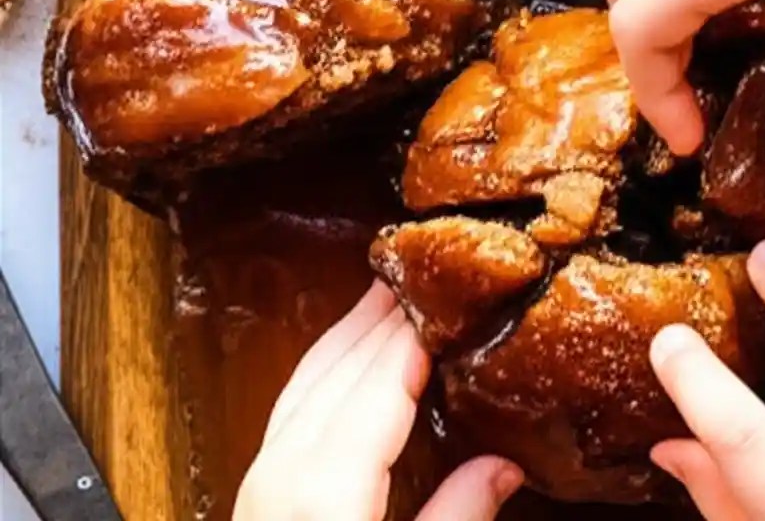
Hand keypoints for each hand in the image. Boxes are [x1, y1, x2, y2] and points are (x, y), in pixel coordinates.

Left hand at [233, 281, 523, 520]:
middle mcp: (285, 468)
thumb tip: (505, 466)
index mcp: (327, 484)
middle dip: (383, 316)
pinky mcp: (257, 492)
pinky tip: (345, 362)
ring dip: (350, 333)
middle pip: (341, 366)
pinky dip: (325, 367)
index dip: (418, 331)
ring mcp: (261, 477)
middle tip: (424, 270)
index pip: (383, 379)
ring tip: (386, 297)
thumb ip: (457, 516)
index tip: (453, 291)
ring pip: (309, 377)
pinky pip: (292, 403)